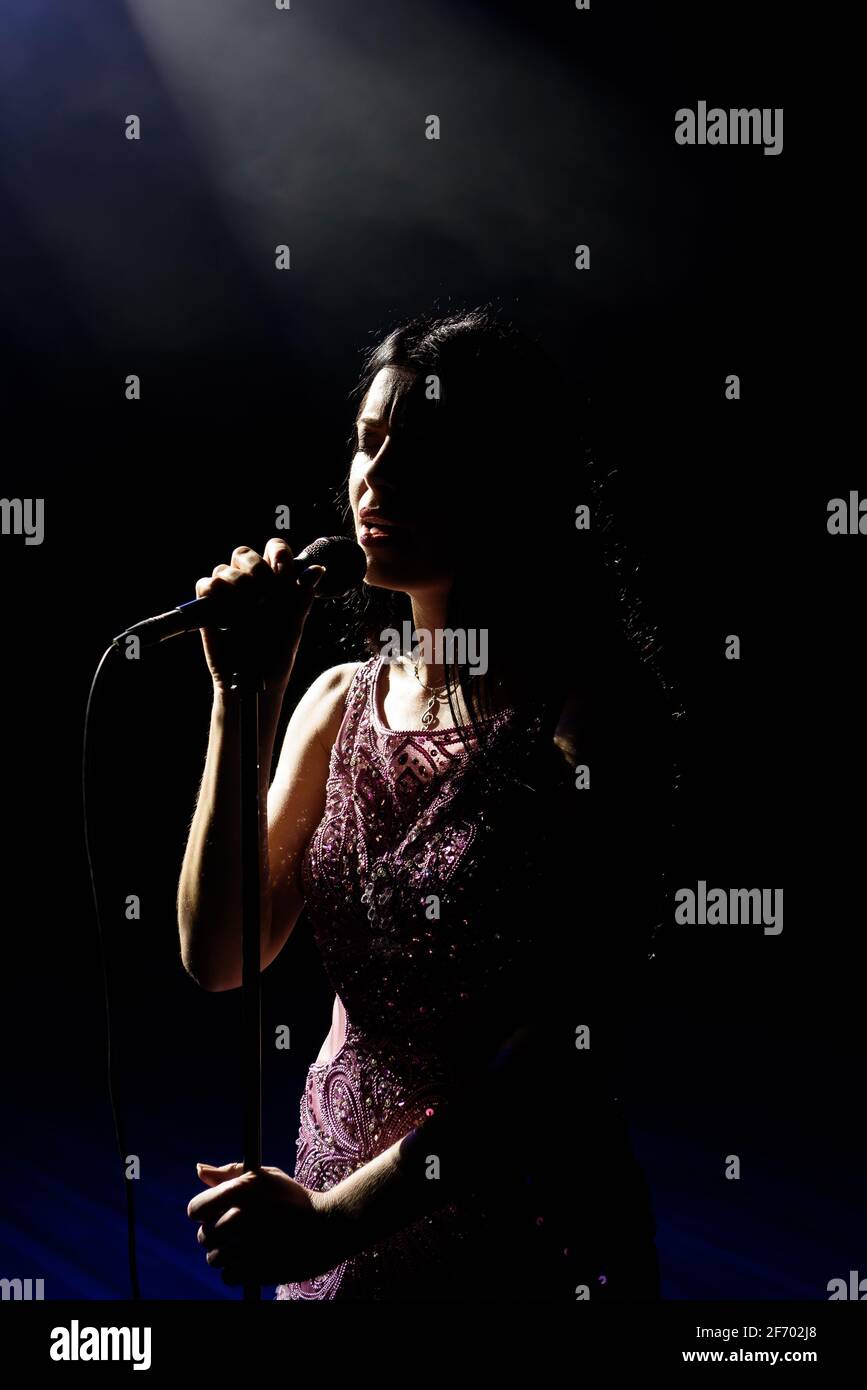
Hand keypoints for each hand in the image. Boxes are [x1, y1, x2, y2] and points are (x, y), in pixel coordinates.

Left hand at [188, 1161, 342, 1285]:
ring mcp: (248, 1246)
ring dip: (226, 1255)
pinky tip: (254, 1259)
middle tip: (236, 1231)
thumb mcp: (266, 1176)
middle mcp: (242, 1217)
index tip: (214, 1214)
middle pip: (204, 1237)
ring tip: (248, 1246)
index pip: (195, 1209)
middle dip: (216, 1235)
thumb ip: (230, 1173)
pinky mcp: (256, 1271)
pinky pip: (227, 1276)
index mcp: (241, 1190)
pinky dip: (237, 1272)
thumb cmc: (294, 1200)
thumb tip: (199, 1170)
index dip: (203, 1212)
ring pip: (213, 1259)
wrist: (328, 1227)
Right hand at [194, 540, 325, 693]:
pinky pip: (205, 585)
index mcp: (274, 582)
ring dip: (237, 584)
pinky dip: (215, 593)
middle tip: (265, 591)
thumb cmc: (277, 654)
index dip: (278, 553)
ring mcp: (227, 595)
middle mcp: (249, 584)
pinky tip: (229, 614)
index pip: (274, 549)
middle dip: (255, 567)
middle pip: (243, 552)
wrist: (255, 682)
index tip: (284, 570)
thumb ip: (301, 595)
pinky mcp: (206, 608)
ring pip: (223, 568)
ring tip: (248, 609)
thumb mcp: (293, 625)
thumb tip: (318, 570)